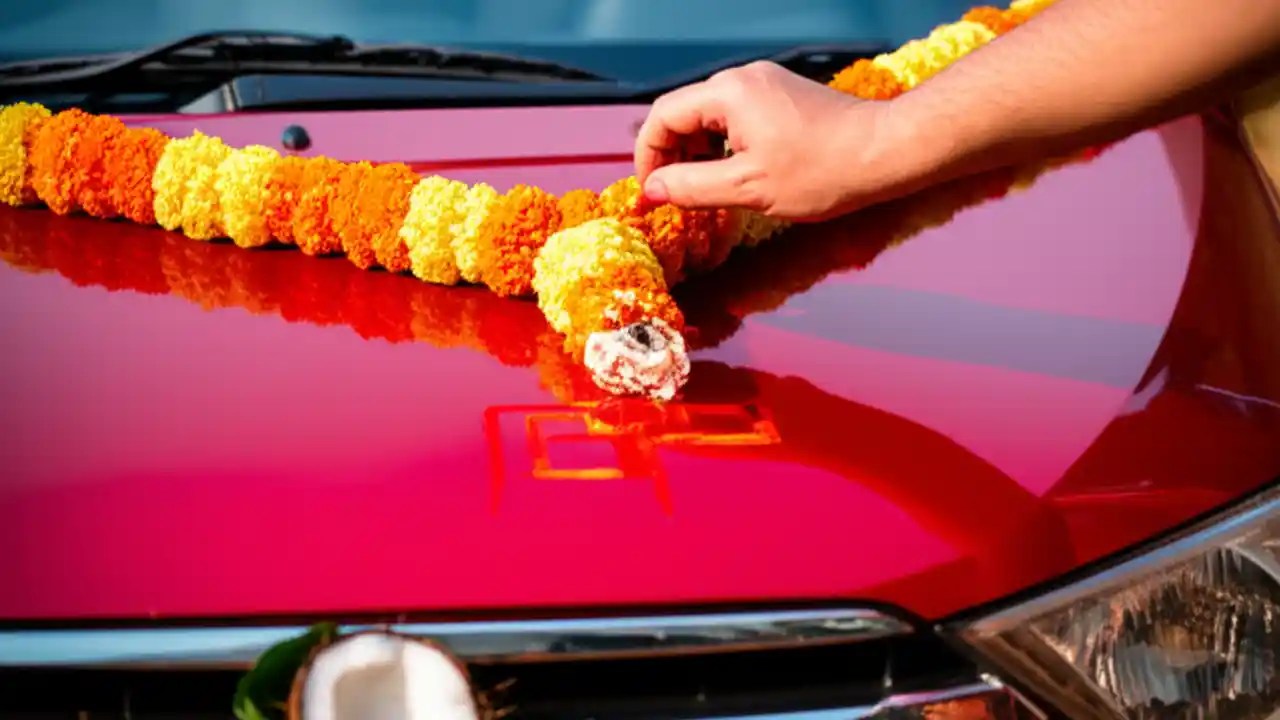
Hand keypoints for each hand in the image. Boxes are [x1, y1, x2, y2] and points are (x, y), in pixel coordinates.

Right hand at [633, 61, 917, 220]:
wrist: (886, 152)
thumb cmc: (821, 172)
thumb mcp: (748, 188)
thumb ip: (691, 187)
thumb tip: (653, 189)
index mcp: (728, 93)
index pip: (663, 116)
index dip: (648, 155)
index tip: (651, 191)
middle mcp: (743, 79)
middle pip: (684, 112)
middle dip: (672, 155)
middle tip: (676, 195)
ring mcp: (765, 84)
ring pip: (710, 116)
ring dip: (698, 152)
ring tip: (705, 191)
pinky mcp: (783, 96)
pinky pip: (736, 117)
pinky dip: (724, 145)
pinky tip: (736, 175)